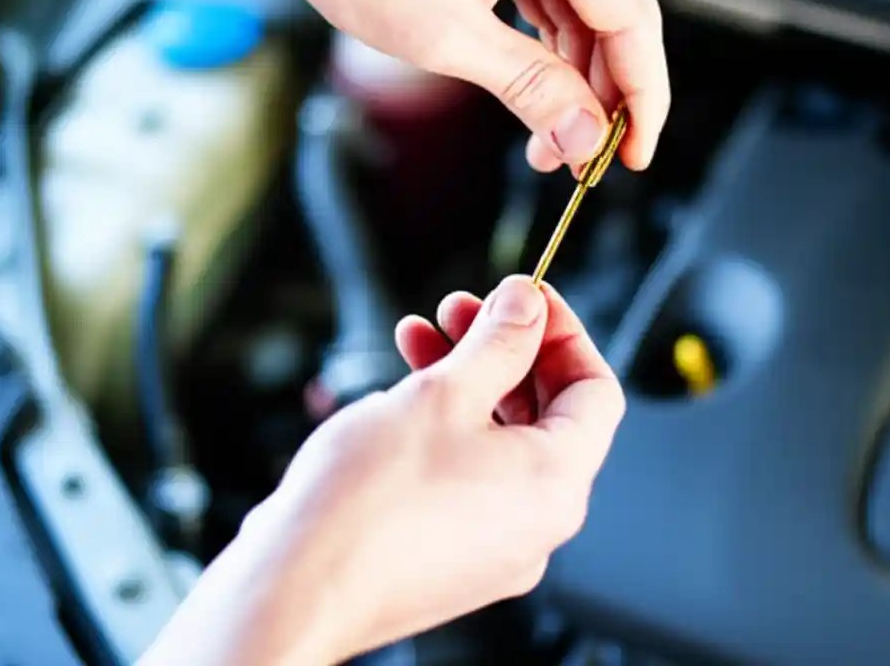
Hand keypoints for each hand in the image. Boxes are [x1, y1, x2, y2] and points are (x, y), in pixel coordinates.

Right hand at [139, 276, 625, 664]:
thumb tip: (528, 305)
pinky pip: (469, 479)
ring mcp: (495, 547)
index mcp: (557, 484)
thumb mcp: (444, 392)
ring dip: (466, 382)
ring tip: (417, 339)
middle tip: (461, 310)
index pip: (596, 390)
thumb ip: (499, 341)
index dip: (562, 333)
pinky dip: (446, 430)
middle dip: (504, 352)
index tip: (526, 299)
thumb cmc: (365, 505)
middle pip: (547, 414)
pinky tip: (401, 399)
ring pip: (500, 443)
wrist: (293, 589)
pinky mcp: (452, 559)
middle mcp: (537, 524)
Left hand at [252, 0, 670, 171]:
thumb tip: (581, 136)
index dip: (641, 94)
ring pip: (585, 20)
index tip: (632, 153)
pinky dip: (550, 60)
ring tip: (555, 144)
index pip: (630, 17)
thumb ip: (526, 85)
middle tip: (588, 159)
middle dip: (605, 97)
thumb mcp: (443, 31)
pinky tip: (540, 101)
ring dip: (577, 85)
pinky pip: (552, 8)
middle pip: (614, 20)